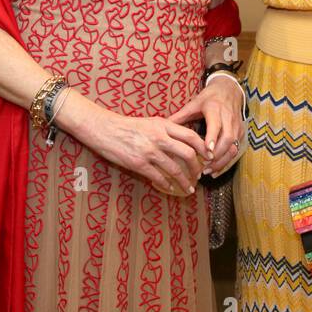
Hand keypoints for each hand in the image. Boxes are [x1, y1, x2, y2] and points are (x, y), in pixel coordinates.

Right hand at [92, 112, 209, 196]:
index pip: (191, 136)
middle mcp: (159, 137)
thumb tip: (182, 142)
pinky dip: (166, 185)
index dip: (203, 147)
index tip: (208, 156)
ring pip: (175, 169)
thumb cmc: (126, 125)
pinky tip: (169, 188)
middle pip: (188, 153)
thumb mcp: (149, 122)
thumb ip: (166, 130)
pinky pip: (159, 177)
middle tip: (199, 174)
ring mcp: (149, 151)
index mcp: (163, 124)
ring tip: (188, 187)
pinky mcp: (139, 164)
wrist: (104, 129)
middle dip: (197, 167)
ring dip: (185, 181)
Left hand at [167, 77, 244, 177]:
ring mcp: (237, 126)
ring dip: (223, 161)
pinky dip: (227, 160)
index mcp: (215, 109)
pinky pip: (236, 149)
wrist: (228, 89)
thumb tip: (163, 126)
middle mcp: (228, 118)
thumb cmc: (209, 98)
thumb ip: (180, 116)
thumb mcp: (194, 104)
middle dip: (218, 155)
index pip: (216, 125)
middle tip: (205, 167)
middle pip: (227, 139)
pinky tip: (216, 169)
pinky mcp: (241, 132)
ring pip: (234, 146)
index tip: (207, 151)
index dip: (212, 139)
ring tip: (209, 171)